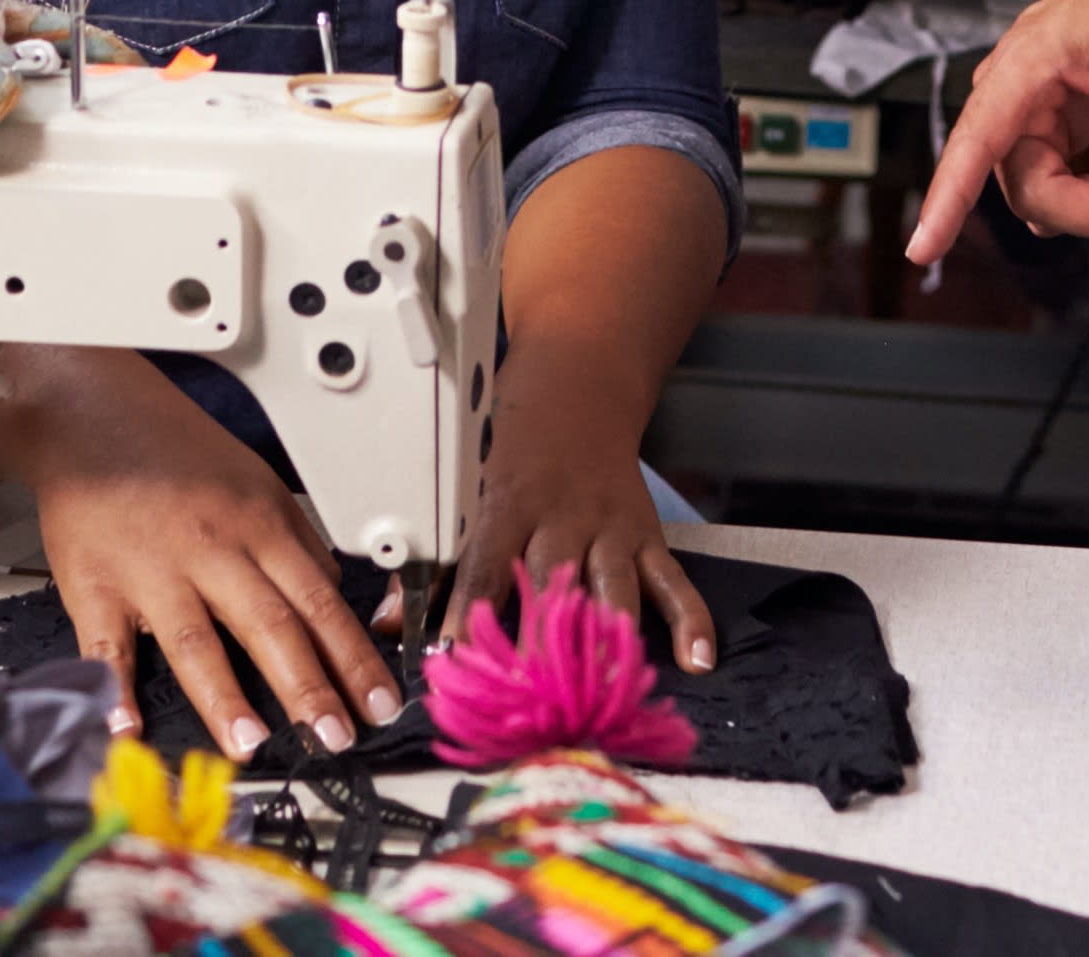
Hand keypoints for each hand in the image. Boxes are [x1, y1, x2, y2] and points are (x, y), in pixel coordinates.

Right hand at [23, 359, 401, 758]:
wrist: (93, 416)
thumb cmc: (176, 454)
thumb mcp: (256, 482)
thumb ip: (296, 542)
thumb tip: (334, 596)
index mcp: (258, 526)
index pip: (319, 602)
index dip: (353, 657)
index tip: (379, 704)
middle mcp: (211, 550)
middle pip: (269, 626)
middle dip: (308, 689)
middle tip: (336, 739)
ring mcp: (151, 572)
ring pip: (197, 642)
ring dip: (225, 699)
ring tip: (250, 745)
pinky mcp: (95, 587)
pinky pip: (108, 647)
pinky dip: (115, 691)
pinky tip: (126, 728)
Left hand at [450, 402, 715, 671]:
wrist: (578, 392)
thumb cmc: (512, 454)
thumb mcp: (469, 491)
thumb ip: (436, 562)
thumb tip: (391, 623)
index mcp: (509, 506)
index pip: (486, 565)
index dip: (470, 612)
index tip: (455, 659)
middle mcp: (563, 519)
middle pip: (552, 585)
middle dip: (542, 643)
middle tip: (531, 697)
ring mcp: (612, 529)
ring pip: (613, 588)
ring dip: (608, 638)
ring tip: (605, 688)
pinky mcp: (648, 536)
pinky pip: (673, 581)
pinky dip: (689, 619)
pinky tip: (696, 660)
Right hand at [903, 0, 1088, 260]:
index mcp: (1025, 66)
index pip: (974, 142)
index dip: (947, 200)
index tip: (922, 249)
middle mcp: (1011, 94)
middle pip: (1027, 187)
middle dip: (1086, 209)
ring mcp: (1025, 116)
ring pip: (1040, 193)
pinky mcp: (1045, 130)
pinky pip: (1055, 184)